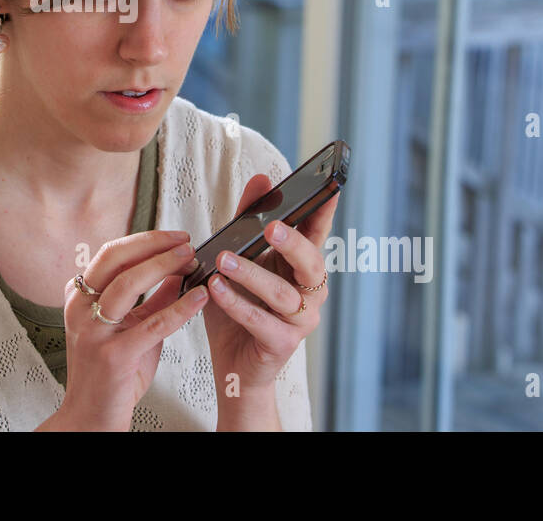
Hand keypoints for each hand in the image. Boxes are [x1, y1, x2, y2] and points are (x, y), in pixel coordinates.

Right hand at [41, 230, 206, 430]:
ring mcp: (94, 332)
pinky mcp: (113, 356)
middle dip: (154, 245)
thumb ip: (153, 301)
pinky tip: (199, 298)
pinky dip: (179, 307)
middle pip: (115, 260)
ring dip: (164, 266)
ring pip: (128, 284)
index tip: (175, 238)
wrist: (91, 419)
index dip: (145, 240)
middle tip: (185, 242)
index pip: (111, 254)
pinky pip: (152, 324)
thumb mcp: (131, 329)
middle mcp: (80, 310)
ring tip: (191, 260)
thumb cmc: (110, 376)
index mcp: (79, 298)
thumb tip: (179, 272)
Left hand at [202, 175, 338, 399]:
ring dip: (251, 274)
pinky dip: (237, 303)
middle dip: (293, 243)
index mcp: (300, 266)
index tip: (327, 186)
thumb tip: (261, 179)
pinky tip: (215, 288)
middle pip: (310, 262)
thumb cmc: (238, 304)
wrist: (233, 362)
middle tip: (271, 227)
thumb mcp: (238, 257)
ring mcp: (300, 319)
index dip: (323, 211)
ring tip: (223, 260)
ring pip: (282, 294)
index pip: (316, 233)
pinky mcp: (283, 343)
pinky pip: (260, 321)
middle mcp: (309, 291)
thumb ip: (246, 221)